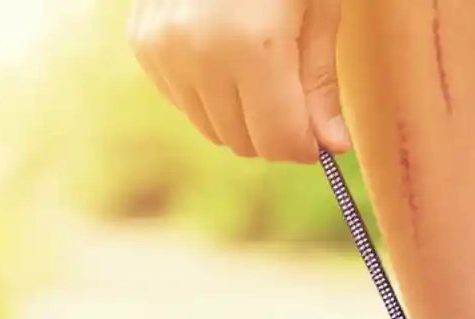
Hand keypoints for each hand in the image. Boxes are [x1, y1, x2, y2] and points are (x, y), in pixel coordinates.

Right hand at [127, 0, 350, 162]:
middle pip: (244, 142)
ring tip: (261, 63)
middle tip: (296, 95)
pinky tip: (226, 50)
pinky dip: (210, 92)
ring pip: (211, 128)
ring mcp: (161, 50)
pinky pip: (184, 101)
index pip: (279, 140)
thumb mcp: (319, 6)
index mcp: (251, 44)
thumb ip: (320, 81)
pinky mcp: (142, 43)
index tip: (322, 136)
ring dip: (242, 114)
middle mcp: (196, 53)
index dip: (307, 146)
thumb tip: (333, 148)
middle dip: (276, 131)